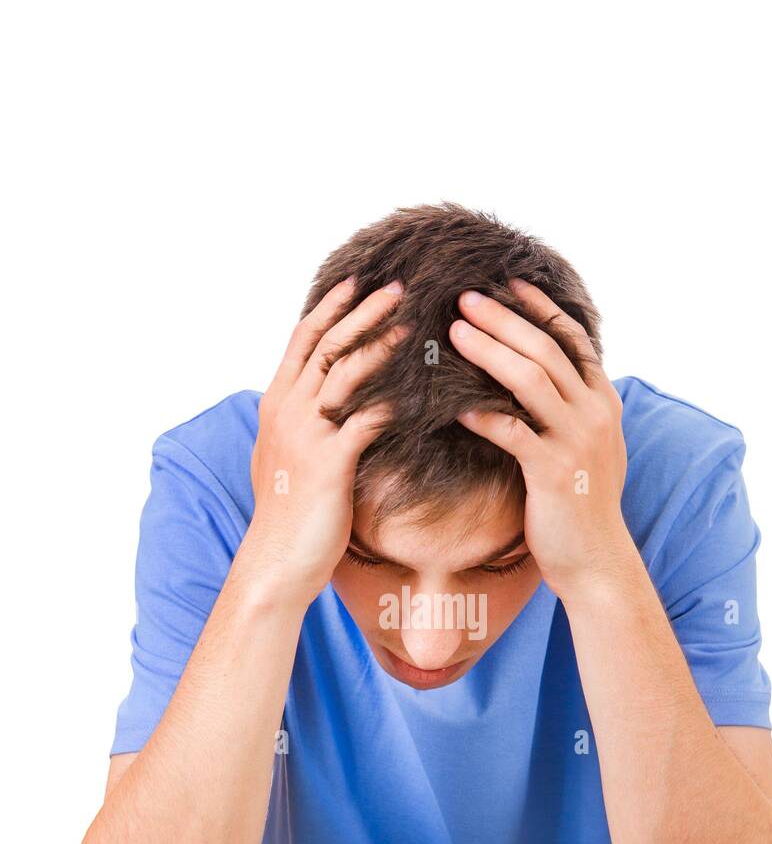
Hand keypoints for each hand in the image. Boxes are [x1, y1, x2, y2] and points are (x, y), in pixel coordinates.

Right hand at [248, 277, 404, 603]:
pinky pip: (367, 420)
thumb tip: (319, 403)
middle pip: (327, 344)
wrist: (276, 560)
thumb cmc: (288, 515)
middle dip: (362, 311)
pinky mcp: (329, 462)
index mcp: (276, 403)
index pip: (303, 340)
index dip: (331, 308)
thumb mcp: (285, 457)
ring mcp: (306, 434)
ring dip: (381, 344)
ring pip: (345, 372)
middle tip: (398, 287)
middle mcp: (286, 410)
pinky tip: (424, 392)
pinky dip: (395, 402)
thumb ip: (300, 424)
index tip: (358, 282)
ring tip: (413, 324)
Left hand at [449, 279, 628, 598]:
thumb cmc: (580, 506)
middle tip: (465, 297)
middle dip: (504, 320)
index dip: (539, 308)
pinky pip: (513, 433)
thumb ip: (570, 410)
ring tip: (455, 332)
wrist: (596, 561)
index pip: (572, 339)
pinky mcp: (553, 472)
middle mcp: (595, 414)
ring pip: (531, 380)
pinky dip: (483, 414)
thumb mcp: (587, 448)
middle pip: (546, 350)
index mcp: (603, 402)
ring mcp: (576, 442)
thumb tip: (542, 378)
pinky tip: (453, 403)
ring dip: (489, 352)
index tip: (507, 282)